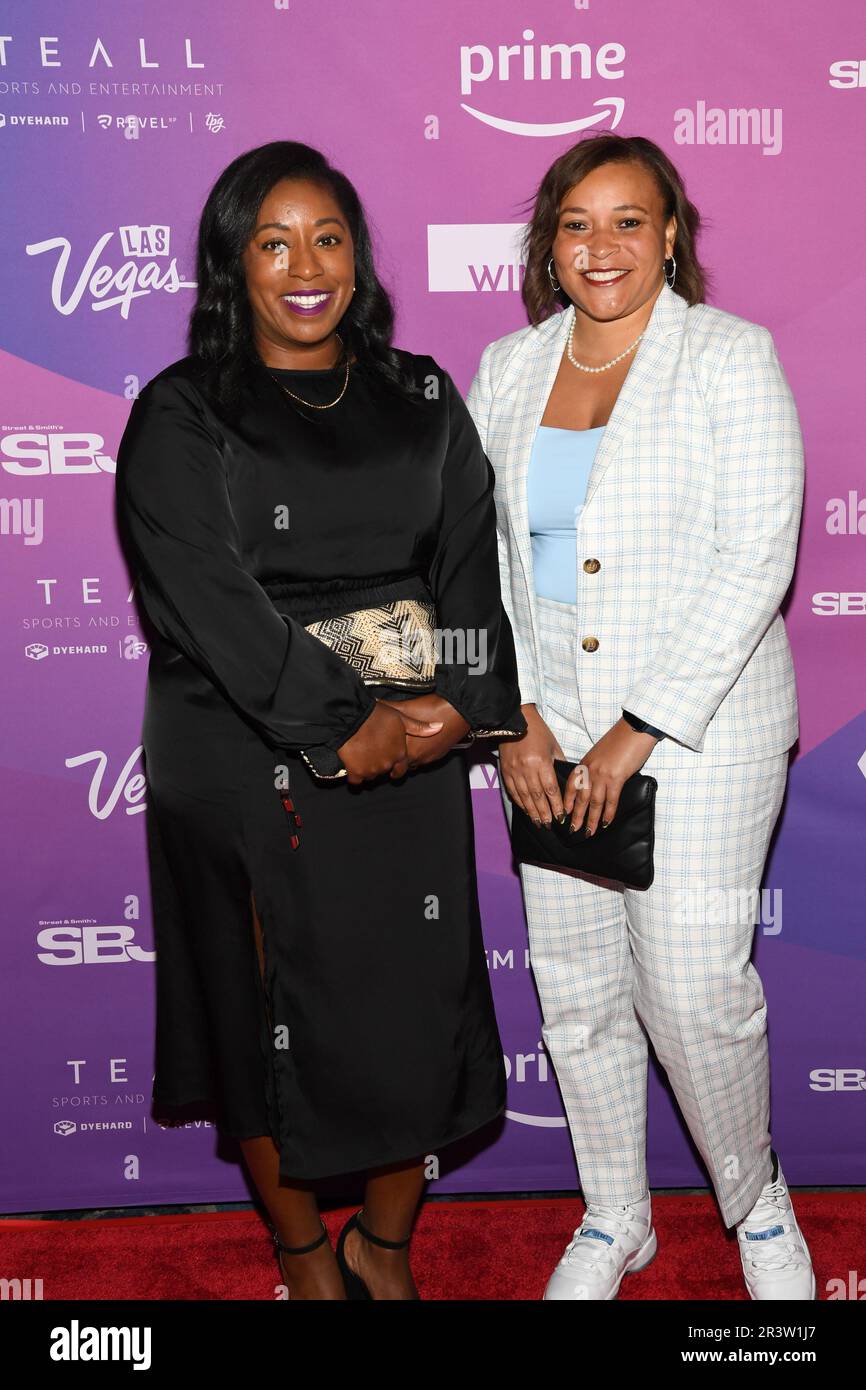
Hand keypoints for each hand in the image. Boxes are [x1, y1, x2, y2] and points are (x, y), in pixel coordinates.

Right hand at [336, 701, 442, 784]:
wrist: (352, 717)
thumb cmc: (376, 716)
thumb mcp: (401, 718)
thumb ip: (419, 728)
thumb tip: (439, 727)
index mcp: (399, 753)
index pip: (401, 768)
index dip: (396, 766)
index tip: (391, 765)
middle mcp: (387, 764)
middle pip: (385, 771)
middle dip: (380, 764)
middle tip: (373, 752)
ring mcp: (372, 769)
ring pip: (371, 775)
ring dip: (368, 768)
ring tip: (363, 754)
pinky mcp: (356, 771)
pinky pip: (356, 779)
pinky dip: (355, 773)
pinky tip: (353, 763)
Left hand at [377, 694, 469, 767]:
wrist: (457, 710)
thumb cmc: (434, 708)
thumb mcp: (405, 706)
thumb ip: (388, 708)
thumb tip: (374, 704)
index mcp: (405, 746)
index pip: (389, 761)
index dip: (382, 759)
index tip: (378, 756)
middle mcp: (416, 755)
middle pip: (399, 769)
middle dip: (393, 764)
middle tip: (387, 758)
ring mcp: (427, 757)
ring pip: (411, 766)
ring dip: (406, 760)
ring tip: (401, 752)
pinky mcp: (436, 756)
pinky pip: (423, 761)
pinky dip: (418, 755)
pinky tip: (417, 746)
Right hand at [497, 703, 568, 825]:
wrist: (515, 720)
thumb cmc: (538, 732)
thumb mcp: (553, 746)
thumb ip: (560, 764)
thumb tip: (567, 781)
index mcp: (541, 762)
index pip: (550, 789)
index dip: (555, 805)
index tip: (561, 816)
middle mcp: (527, 768)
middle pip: (537, 796)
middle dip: (544, 813)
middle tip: (549, 825)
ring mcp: (514, 770)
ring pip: (524, 797)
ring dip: (532, 812)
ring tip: (538, 823)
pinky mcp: (505, 771)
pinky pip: (513, 791)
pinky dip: (519, 802)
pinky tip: (525, 810)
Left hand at [563, 717, 658, 835]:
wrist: (634, 729)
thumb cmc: (621, 740)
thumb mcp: (601, 753)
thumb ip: (595, 767)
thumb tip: (595, 781)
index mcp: (585, 763)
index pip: (571, 785)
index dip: (567, 800)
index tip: (564, 813)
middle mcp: (590, 770)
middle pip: (580, 797)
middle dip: (576, 815)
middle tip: (573, 830)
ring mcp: (602, 774)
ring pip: (593, 802)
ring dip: (591, 819)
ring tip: (588, 832)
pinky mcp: (616, 778)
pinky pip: (610, 800)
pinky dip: (608, 813)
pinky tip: (606, 823)